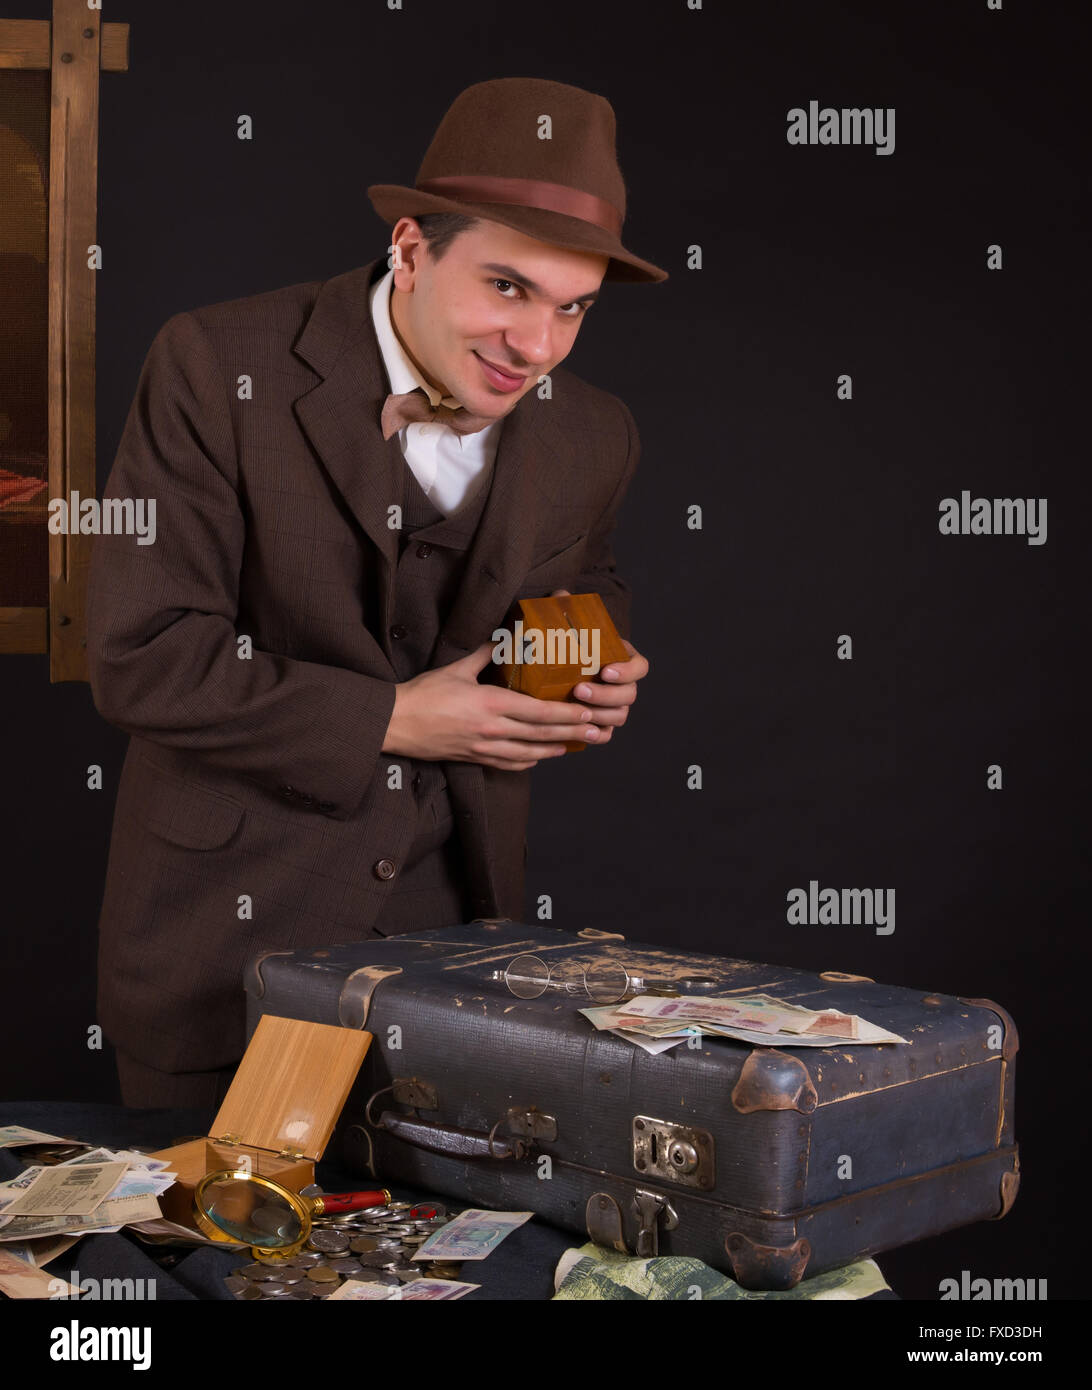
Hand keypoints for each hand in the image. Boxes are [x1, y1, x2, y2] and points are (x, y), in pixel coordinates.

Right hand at [381, 640, 602, 771]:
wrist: (395, 724)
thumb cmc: (423, 694)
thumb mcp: (456, 668)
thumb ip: (485, 653)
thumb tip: (503, 637)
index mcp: (490, 704)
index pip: (537, 712)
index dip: (565, 714)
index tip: (586, 712)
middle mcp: (492, 730)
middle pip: (541, 735)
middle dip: (571, 734)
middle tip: (595, 732)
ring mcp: (484, 747)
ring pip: (529, 753)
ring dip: (555, 750)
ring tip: (575, 745)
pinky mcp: (474, 758)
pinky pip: (508, 764)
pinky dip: (528, 761)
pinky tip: (540, 757)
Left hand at [550, 589, 648, 746]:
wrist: (548, 670)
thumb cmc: (560, 646)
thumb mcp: (562, 627)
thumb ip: (564, 609)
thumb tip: (561, 594)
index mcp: (622, 660)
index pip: (640, 667)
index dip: (627, 671)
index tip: (605, 670)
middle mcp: (622, 685)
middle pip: (629, 695)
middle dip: (607, 695)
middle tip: (579, 690)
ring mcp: (613, 707)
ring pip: (619, 716)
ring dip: (600, 714)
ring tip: (575, 707)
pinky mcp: (599, 724)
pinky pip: (605, 734)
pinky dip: (596, 734)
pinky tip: (581, 731)